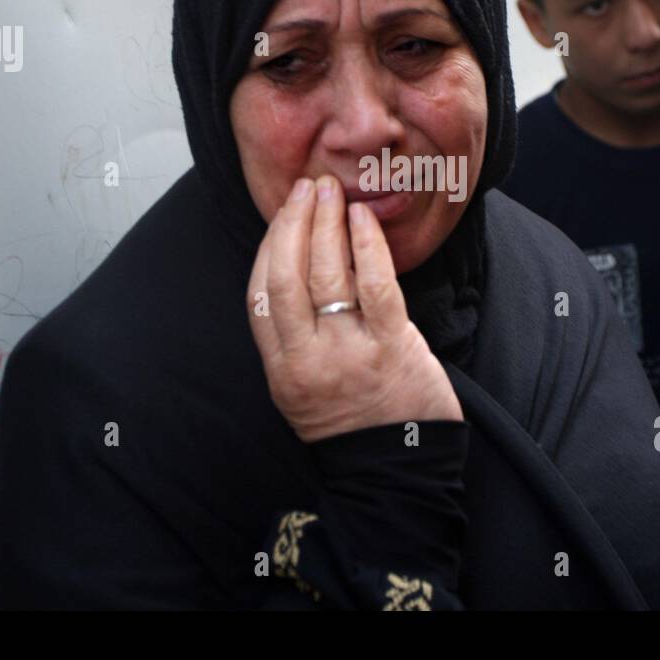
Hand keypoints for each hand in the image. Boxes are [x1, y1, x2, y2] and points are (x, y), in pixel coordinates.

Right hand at [246, 174, 462, 442]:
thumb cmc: (356, 422)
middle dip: (293, 225)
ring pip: (326, 276)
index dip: (267, 247)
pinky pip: (374, 287)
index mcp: (281, 369)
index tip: (280, 213)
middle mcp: (307, 360)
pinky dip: (367, 246)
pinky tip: (364, 219)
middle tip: (306, 187)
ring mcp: (348, 354)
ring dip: (326, 225)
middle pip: (287, 277)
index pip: (260, 295)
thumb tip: (299, 267)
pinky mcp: (392, 349)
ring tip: (331, 193)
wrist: (400, 471)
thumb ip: (297, 338)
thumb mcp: (306, 387)